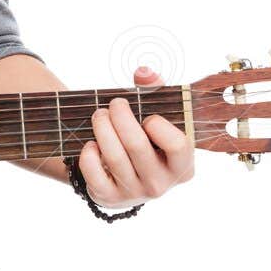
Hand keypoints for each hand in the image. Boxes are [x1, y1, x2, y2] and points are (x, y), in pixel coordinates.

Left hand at [77, 65, 193, 210]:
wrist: (125, 174)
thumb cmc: (147, 139)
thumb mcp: (157, 116)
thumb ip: (155, 90)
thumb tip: (143, 73)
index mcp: (182, 165)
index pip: (178, 145)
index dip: (159, 126)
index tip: (148, 116)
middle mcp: (161, 184)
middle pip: (138, 146)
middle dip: (121, 117)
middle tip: (114, 104)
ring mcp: (134, 193)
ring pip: (114, 156)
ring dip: (102, 128)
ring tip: (99, 115)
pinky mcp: (109, 197)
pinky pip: (94, 173)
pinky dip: (88, 153)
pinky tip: (91, 144)